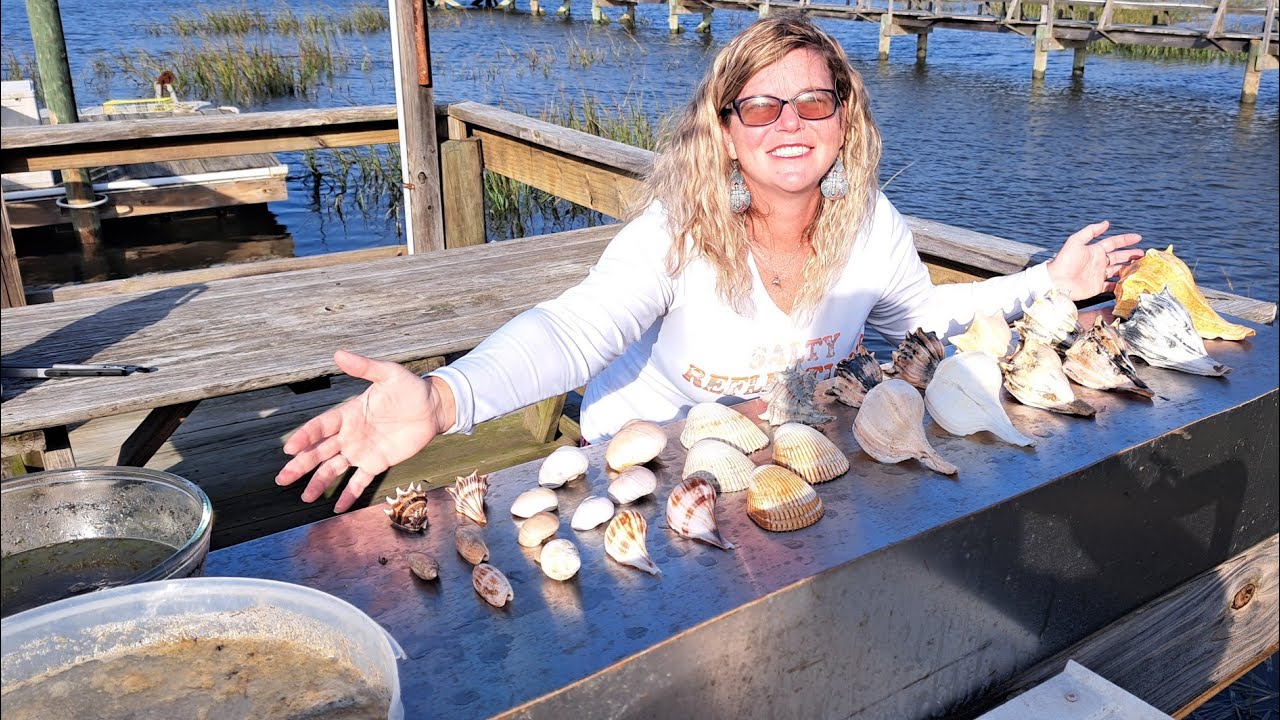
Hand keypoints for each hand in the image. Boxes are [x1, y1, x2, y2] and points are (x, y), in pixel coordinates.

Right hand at [275, 350, 455, 511]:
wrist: (433, 407)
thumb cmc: (409, 388)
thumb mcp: (388, 374)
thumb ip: (364, 367)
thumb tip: (338, 353)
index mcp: (348, 414)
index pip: (320, 427)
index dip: (305, 437)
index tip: (290, 449)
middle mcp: (350, 434)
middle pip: (320, 451)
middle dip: (301, 465)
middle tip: (282, 479)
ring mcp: (362, 450)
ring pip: (334, 468)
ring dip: (319, 482)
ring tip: (305, 497)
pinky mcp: (377, 463)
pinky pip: (360, 481)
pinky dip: (349, 494)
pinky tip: (337, 508)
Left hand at [1045, 220, 1143, 300]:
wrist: (1056, 281)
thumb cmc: (1064, 260)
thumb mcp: (1076, 241)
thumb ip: (1090, 231)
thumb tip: (1106, 222)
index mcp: (1095, 250)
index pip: (1113, 243)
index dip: (1125, 240)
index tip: (1138, 237)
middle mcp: (1098, 262)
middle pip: (1118, 257)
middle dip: (1131, 255)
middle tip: (1143, 255)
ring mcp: (1098, 275)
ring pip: (1118, 270)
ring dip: (1128, 268)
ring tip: (1141, 267)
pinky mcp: (1097, 287)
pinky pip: (1111, 285)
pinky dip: (1120, 284)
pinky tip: (1129, 282)